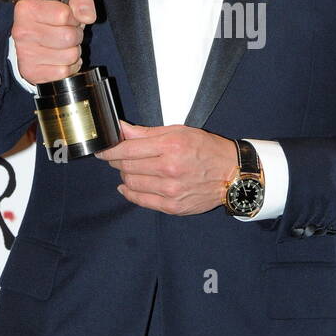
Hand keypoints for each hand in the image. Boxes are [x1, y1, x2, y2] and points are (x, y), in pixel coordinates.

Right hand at [11, 0, 95, 84]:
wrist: (31, 36)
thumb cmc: (51, 14)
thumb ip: (81, 0)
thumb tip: (87, 17)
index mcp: (27, 7)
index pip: (64, 14)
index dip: (73, 17)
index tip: (66, 17)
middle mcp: (22, 31)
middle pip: (68, 37)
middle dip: (75, 35)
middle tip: (67, 32)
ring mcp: (24, 53)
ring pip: (69, 56)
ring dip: (73, 51)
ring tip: (63, 44)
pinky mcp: (30, 71)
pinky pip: (64, 72)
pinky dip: (68, 66)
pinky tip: (60, 58)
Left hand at [95, 121, 238, 214]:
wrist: (232, 174)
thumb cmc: (207, 149)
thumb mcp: (179, 132)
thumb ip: (146, 133)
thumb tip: (121, 128)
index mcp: (171, 146)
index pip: (128, 149)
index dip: (110, 149)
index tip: (103, 149)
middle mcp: (170, 169)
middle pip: (127, 166)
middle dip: (117, 161)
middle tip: (117, 157)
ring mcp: (171, 190)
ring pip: (131, 183)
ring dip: (125, 176)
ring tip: (129, 170)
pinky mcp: (172, 206)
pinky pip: (141, 200)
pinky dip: (129, 193)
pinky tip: (128, 186)